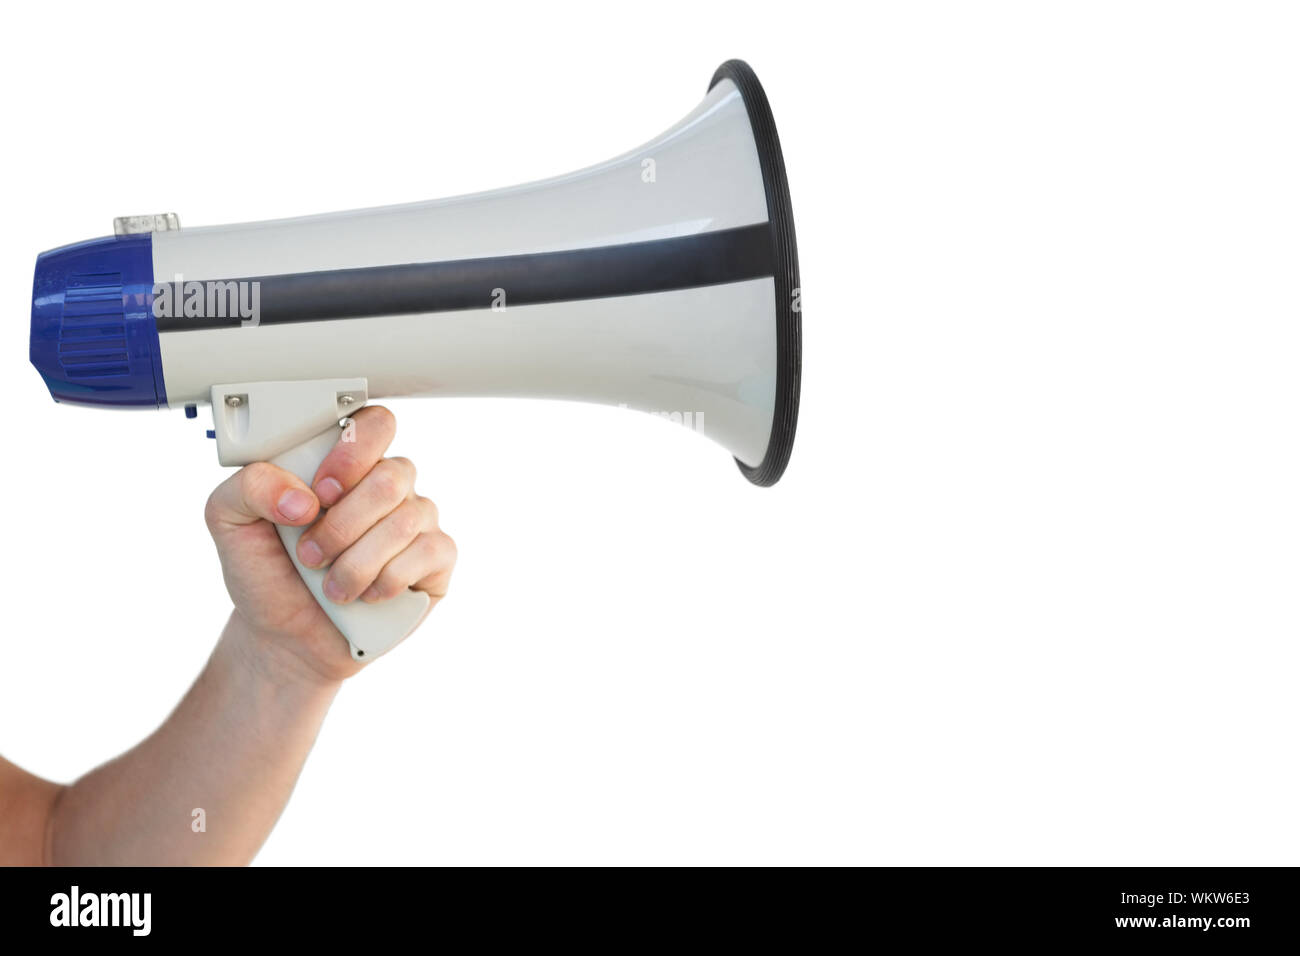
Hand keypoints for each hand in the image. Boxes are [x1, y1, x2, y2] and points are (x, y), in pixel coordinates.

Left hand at [204, 406, 455, 683]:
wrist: (285, 638)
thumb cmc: (266, 572)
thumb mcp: (229, 521)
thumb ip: (250, 486)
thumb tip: (302, 498)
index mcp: (345, 463)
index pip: (375, 425)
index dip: (353, 454)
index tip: (320, 492)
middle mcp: (388, 486)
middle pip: (390, 477)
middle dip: (342, 525)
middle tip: (310, 553)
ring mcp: (417, 520)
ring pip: (405, 521)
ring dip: (356, 562)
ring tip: (330, 586)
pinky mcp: (436, 560)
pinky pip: (428, 553)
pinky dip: (387, 579)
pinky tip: (365, 593)